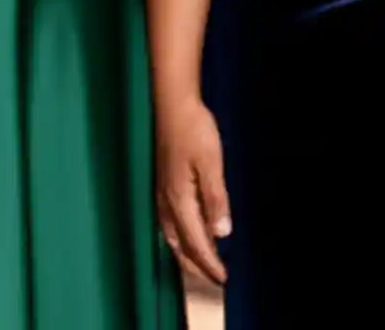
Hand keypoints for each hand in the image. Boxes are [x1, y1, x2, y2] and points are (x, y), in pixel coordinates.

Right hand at [156, 98, 229, 284]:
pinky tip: (187, 234)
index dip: (209, 263)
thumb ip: (215, 199)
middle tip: (214, 279)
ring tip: (202, 264)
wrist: (173, 106)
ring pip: (172, 235)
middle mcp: (167, 202)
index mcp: (179, 199)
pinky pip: (170, 222)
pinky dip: (180, 237)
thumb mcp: (211, 164)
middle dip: (196, 265)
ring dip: (187, 253)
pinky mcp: (163, 185)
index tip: (223, 279)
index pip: (195, 242)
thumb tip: (221, 233)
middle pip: (180, 245)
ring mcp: (162, 194)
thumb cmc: (194, 131)